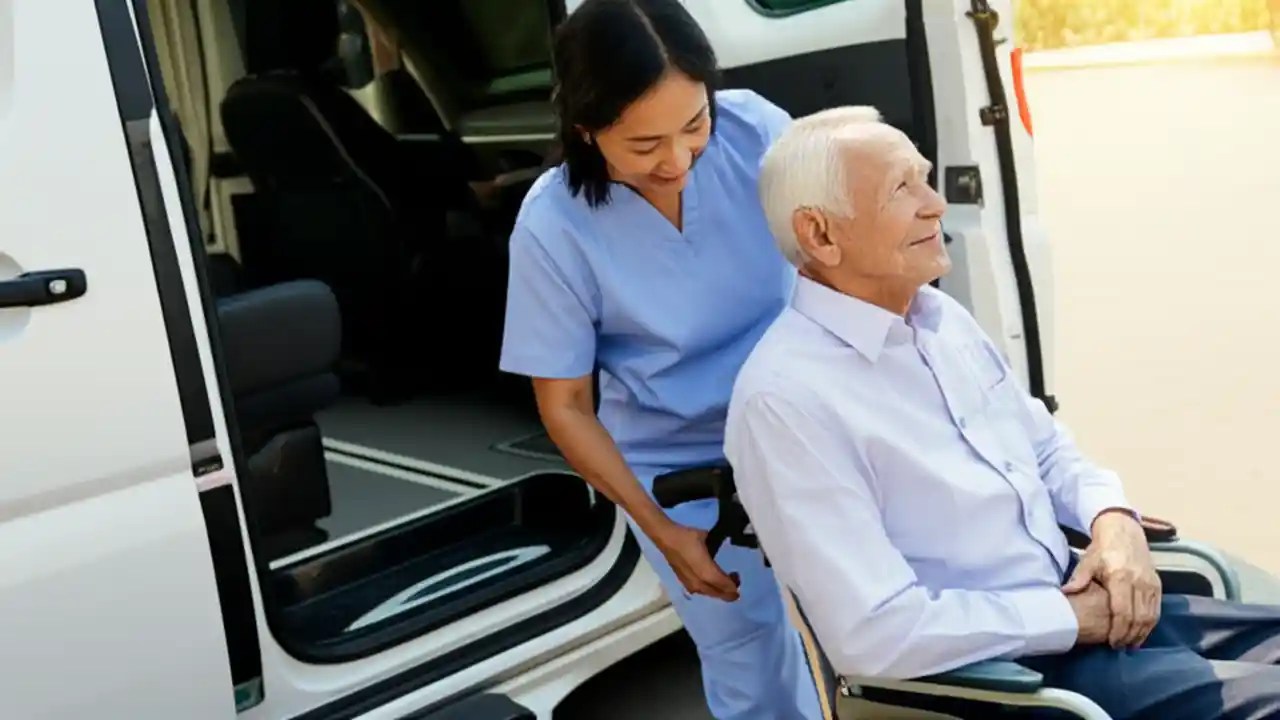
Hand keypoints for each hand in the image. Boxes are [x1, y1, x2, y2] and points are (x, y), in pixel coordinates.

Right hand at [652, 521, 740, 601]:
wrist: (666, 539)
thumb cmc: (688, 537)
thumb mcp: (706, 539)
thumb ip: (717, 546)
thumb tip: (722, 545)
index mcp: (707, 573)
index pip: (726, 586)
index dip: (734, 586)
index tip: (738, 578)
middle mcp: (700, 584)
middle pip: (719, 594)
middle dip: (729, 590)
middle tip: (734, 578)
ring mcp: (691, 585)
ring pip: (711, 594)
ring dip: (719, 589)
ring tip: (724, 577)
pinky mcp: (685, 583)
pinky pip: (702, 591)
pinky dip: (710, 588)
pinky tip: (711, 579)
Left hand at [1063, 510, 1161, 647]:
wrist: (1123, 532)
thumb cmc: (1102, 549)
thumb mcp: (1087, 562)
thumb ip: (1079, 579)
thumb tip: (1065, 593)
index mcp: (1120, 578)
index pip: (1122, 612)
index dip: (1118, 631)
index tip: (1112, 643)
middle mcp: (1139, 582)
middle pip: (1138, 618)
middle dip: (1129, 636)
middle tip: (1120, 648)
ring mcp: (1150, 583)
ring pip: (1150, 616)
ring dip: (1142, 633)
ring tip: (1131, 645)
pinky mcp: (1157, 584)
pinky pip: (1157, 609)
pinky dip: (1150, 623)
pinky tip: (1142, 632)